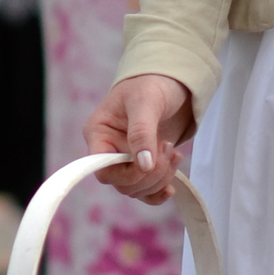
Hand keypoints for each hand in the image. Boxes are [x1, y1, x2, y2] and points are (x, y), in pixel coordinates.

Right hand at [82, 74, 193, 204]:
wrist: (170, 82)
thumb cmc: (151, 84)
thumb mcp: (146, 102)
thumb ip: (142, 132)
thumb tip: (143, 165)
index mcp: (99, 133)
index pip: (101, 168)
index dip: (125, 173)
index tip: (149, 162)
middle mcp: (108, 150)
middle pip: (120, 182)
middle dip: (148, 174)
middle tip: (168, 150)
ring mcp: (126, 159)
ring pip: (135, 188)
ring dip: (159, 179)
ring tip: (174, 154)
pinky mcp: (143, 165)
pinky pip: (145, 191)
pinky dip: (158, 192)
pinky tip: (171, 187)